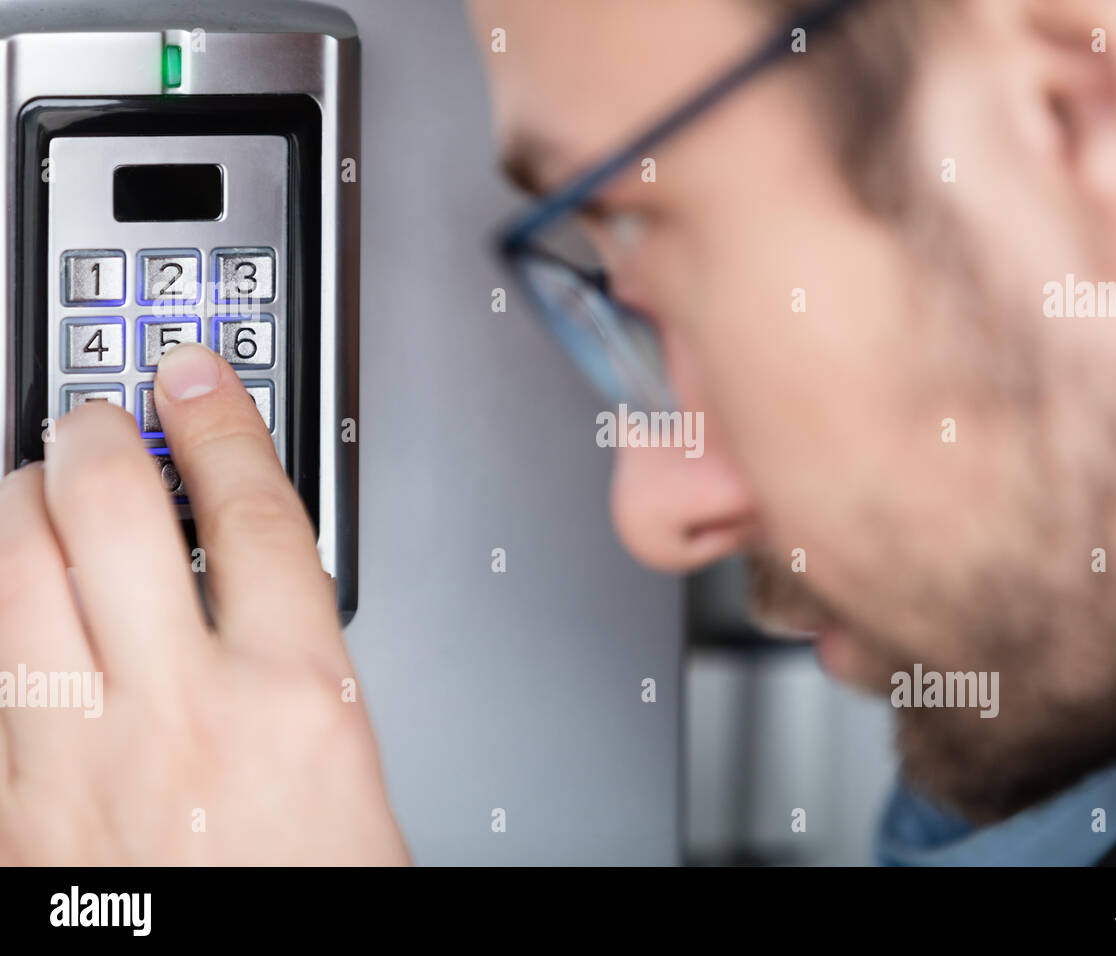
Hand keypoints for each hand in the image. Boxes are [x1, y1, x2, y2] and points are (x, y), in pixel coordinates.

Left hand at [0, 344, 407, 863]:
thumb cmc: (316, 893)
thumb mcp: (351, 766)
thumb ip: (296, 666)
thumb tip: (251, 585)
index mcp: (298, 703)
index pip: (255, 511)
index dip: (221, 419)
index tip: (196, 374)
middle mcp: (182, 717)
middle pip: (116, 514)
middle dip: (98, 435)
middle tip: (100, 414)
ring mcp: (75, 768)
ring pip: (15, 580)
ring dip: (20, 509)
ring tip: (34, 486)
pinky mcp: (6, 820)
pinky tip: (7, 609)